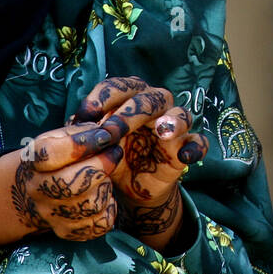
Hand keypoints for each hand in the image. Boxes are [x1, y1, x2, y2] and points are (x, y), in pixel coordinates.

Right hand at [0, 123, 119, 243]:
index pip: (51, 154)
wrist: (38, 190)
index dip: (85, 144)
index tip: (106, 137)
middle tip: (115, 154)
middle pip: (72, 185)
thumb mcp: (64, 136)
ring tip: (104, 178)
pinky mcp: (67, 231)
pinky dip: (109, 208)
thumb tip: (110, 132)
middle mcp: (37, 190)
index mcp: (34, 162)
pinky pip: (100, 223)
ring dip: (106, 188)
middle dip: (102, 167)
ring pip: (91, 206)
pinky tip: (103, 197)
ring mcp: (51, 214)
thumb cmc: (59, 157)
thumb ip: (85, 130)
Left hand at [68, 76, 208, 247]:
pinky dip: (194, 148)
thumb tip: (74, 126)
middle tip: (111, 132)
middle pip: (150, 99)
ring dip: (173, 121)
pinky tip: (184, 157)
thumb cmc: (112, 154)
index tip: (84, 116)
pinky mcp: (184, 148)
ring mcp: (173, 127)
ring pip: (181, 115)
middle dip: (130, 113)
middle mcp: (156, 106)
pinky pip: (198, 143)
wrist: (129, 187)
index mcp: (131, 97)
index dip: (103, 97)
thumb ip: (87, 133)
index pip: (121, 86)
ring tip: (162, 131)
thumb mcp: (96, 144)